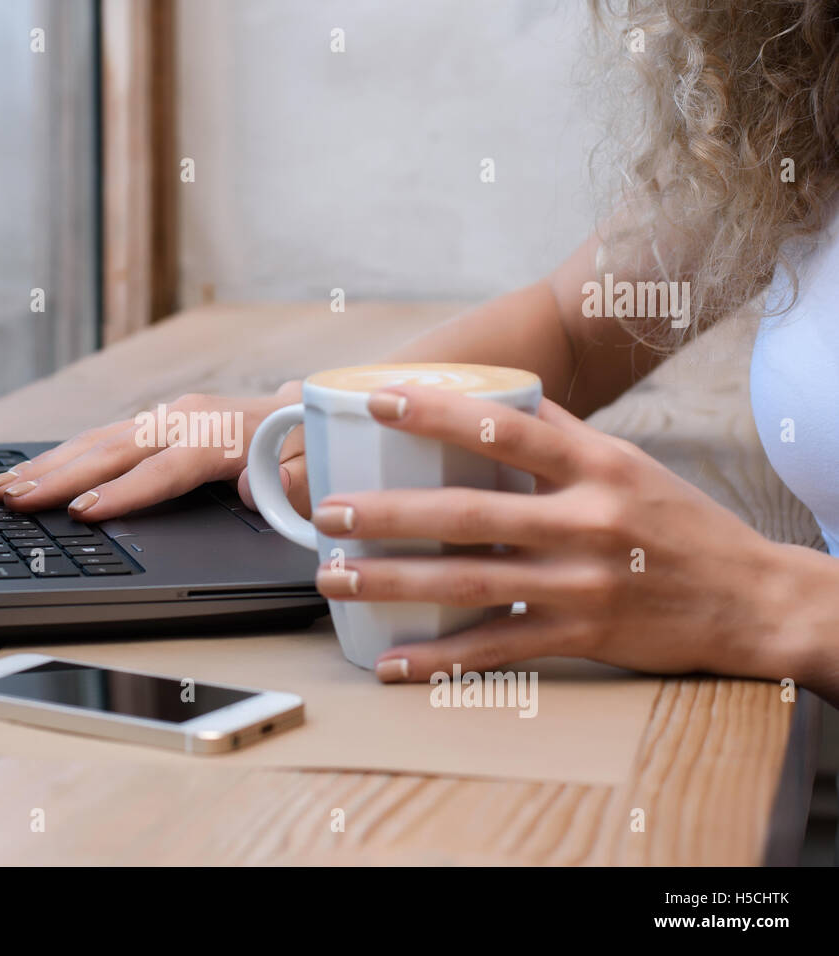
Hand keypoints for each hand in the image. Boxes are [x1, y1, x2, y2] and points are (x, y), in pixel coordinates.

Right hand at [0, 381, 310, 520]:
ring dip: (48, 465)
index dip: (122, 493)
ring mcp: (164, 418)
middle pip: (113, 451)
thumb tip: (255, 490)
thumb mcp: (316, 466)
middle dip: (59, 477)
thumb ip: (293, 481)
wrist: (306, 411)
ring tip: (2, 487)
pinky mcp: (153, 423)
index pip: (164, 469)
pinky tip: (32, 471)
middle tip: (12, 500)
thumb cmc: (307, 447)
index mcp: (220, 433)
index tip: (81, 513)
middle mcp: (184, 418)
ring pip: (97, 441)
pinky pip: (102, 439)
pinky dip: (63, 455)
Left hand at [311, 384, 823, 688]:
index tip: (377, 399)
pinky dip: (440, 661)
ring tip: (335, 575)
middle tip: (327, 510)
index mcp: (596, 467)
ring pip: (471, 584)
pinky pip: (498, 652)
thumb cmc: (679, 522)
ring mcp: (583, 586)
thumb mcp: (628, 462)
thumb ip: (560, 430)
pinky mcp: (583, 638)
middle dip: (388, 514)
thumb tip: (493, 393)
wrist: (753, 600)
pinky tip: (392, 662)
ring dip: (393, 583)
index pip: (505, 429)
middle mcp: (588, 523)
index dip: (437, 413)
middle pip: (469, 515)